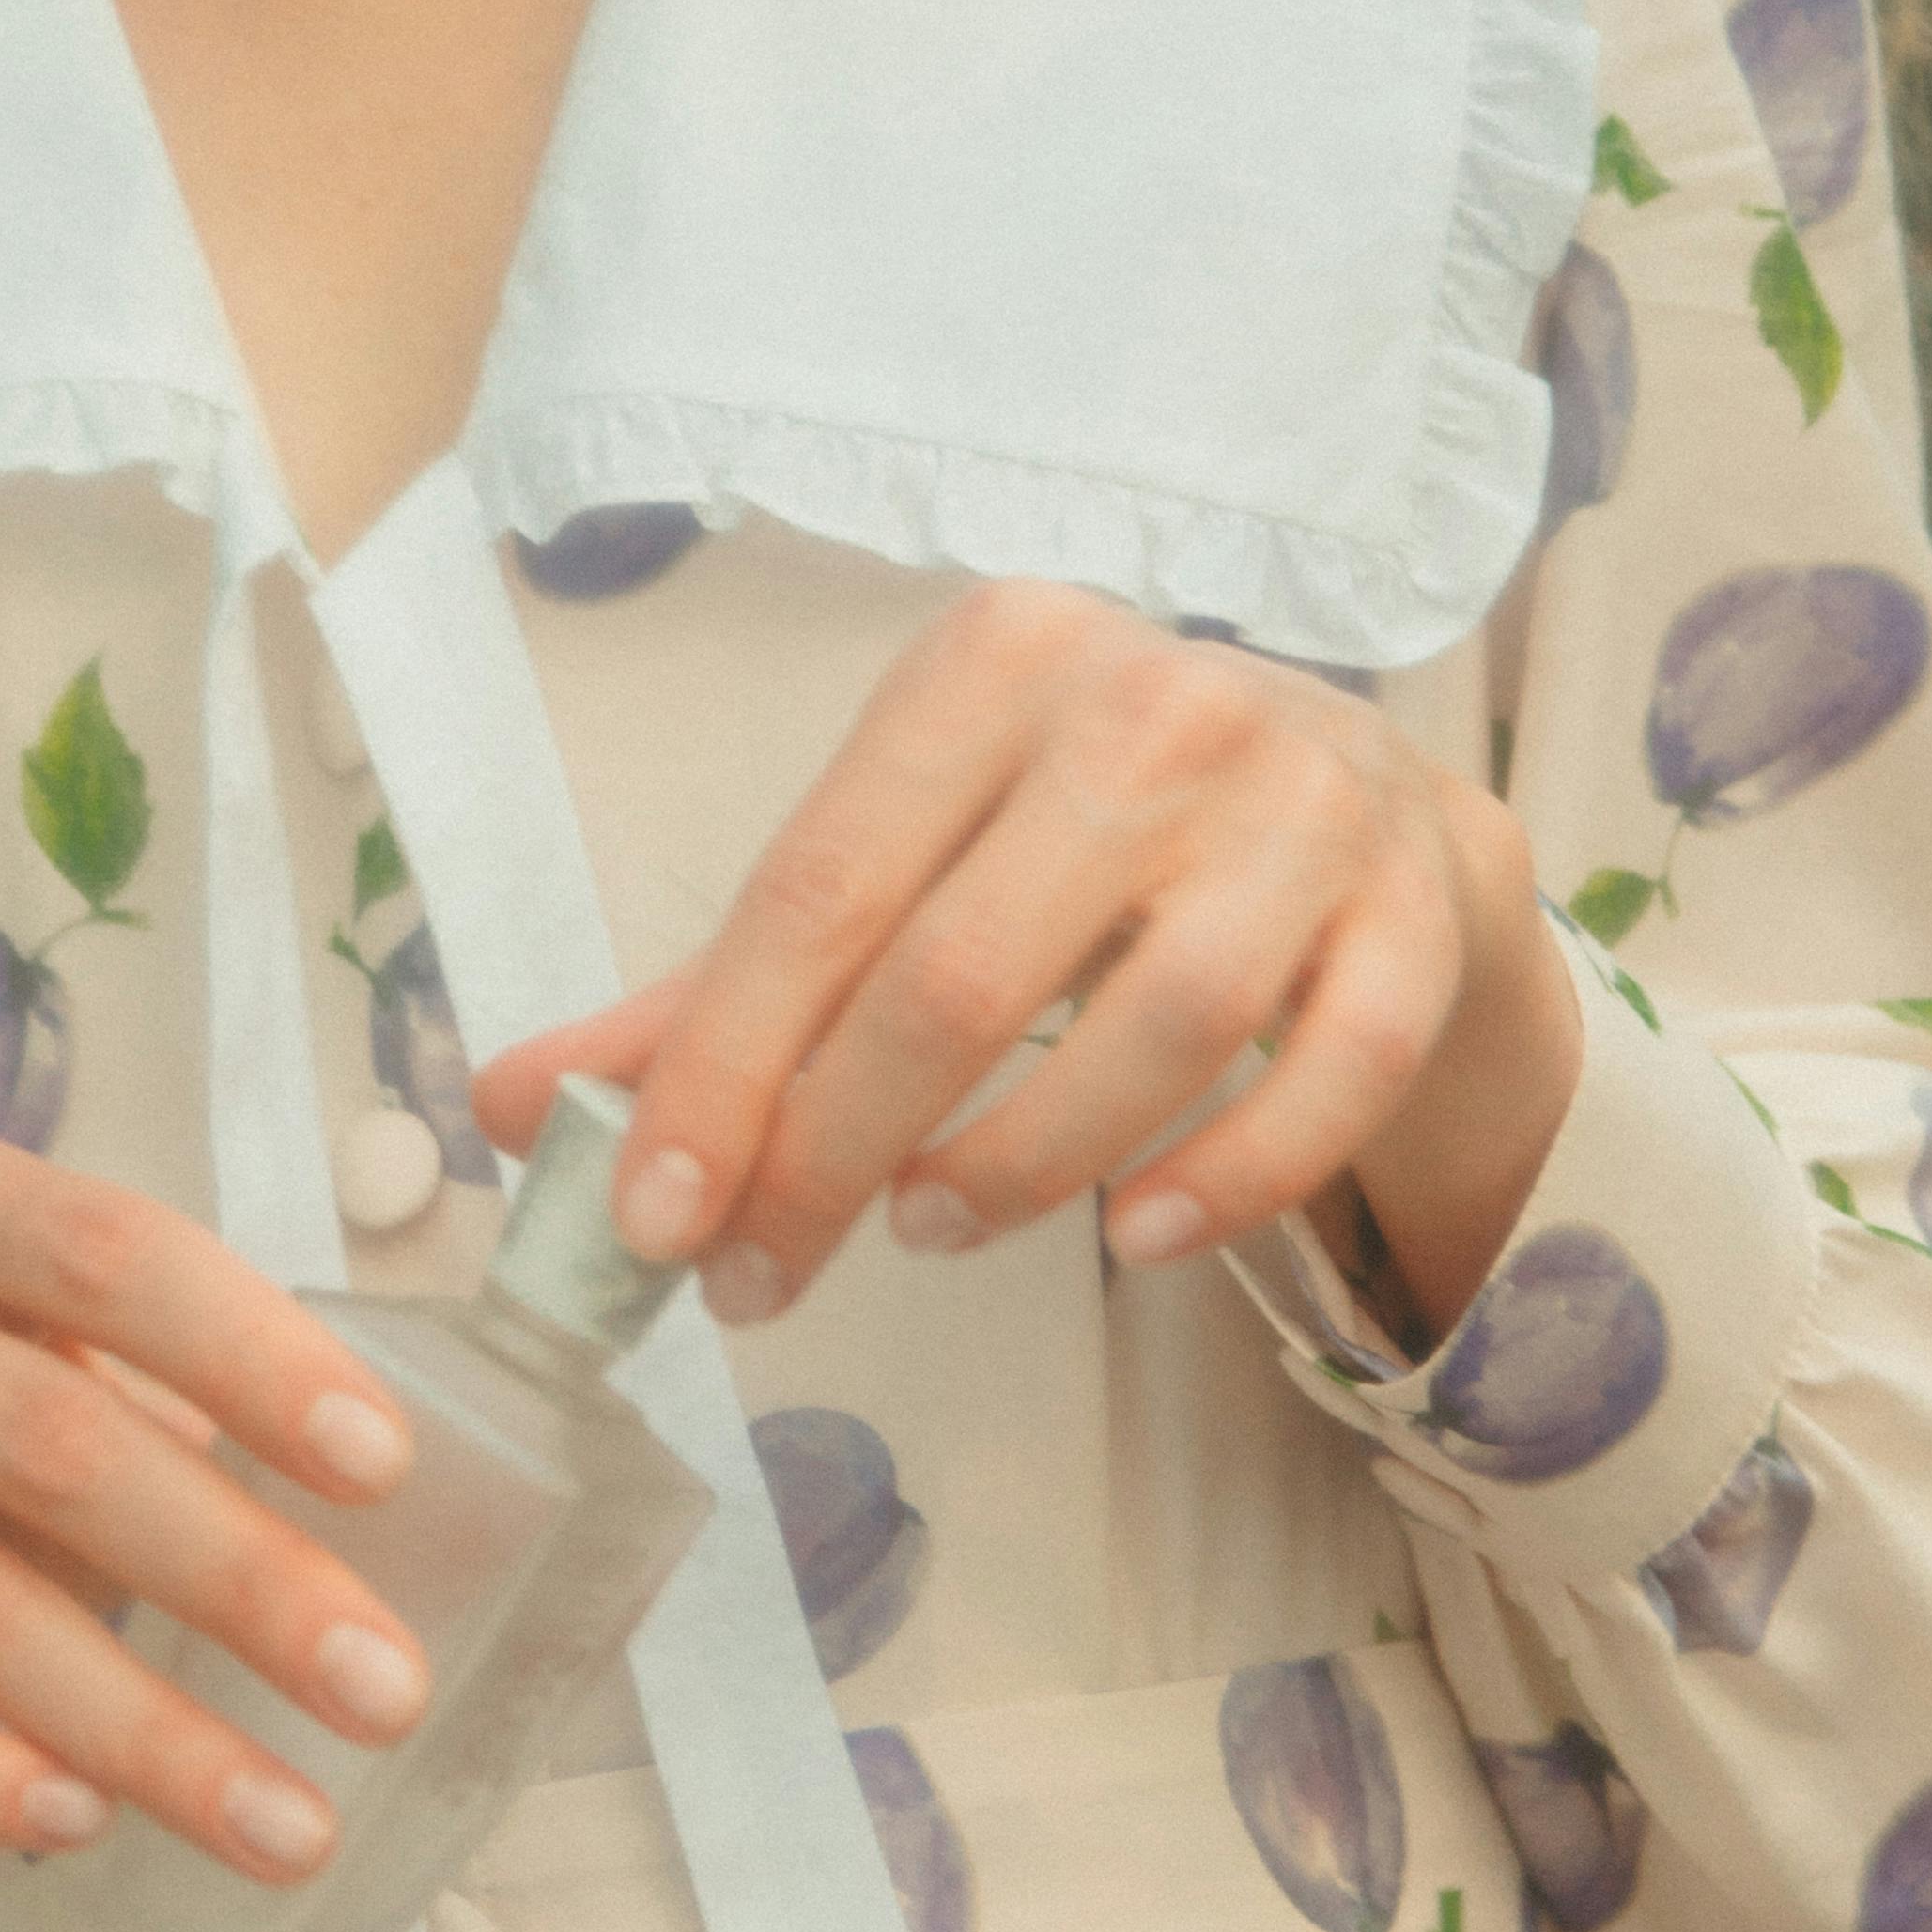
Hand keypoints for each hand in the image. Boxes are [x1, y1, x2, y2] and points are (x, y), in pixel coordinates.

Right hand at [0, 1130, 428, 1872]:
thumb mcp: (39, 1325)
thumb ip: (168, 1372)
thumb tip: (381, 1505)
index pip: (108, 1254)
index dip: (252, 1355)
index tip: (385, 1464)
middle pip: (58, 1444)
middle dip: (242, 1578)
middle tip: (382, 1689)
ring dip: (145, 1730)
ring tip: (291, 1825)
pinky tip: (76, 1824)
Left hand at [470, 584, 1583, 1342]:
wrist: (1371, 815)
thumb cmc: (1087, 847)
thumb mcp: (911, 862)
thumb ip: (722, 991)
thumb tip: (510, 1107)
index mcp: (993, 659)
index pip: (820, 888)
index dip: (723, 1068)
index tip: (650, 1220)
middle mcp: (1153, 704)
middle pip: (960, 971)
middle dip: (833, 1150)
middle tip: (765, 1272)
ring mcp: (1307, 802)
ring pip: (1150, 1029)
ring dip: (1014, 1166)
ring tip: (928, 1227)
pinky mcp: (1421, 914)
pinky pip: (1321, 1077)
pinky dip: (1222, 1178)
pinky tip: (1134, 1238)